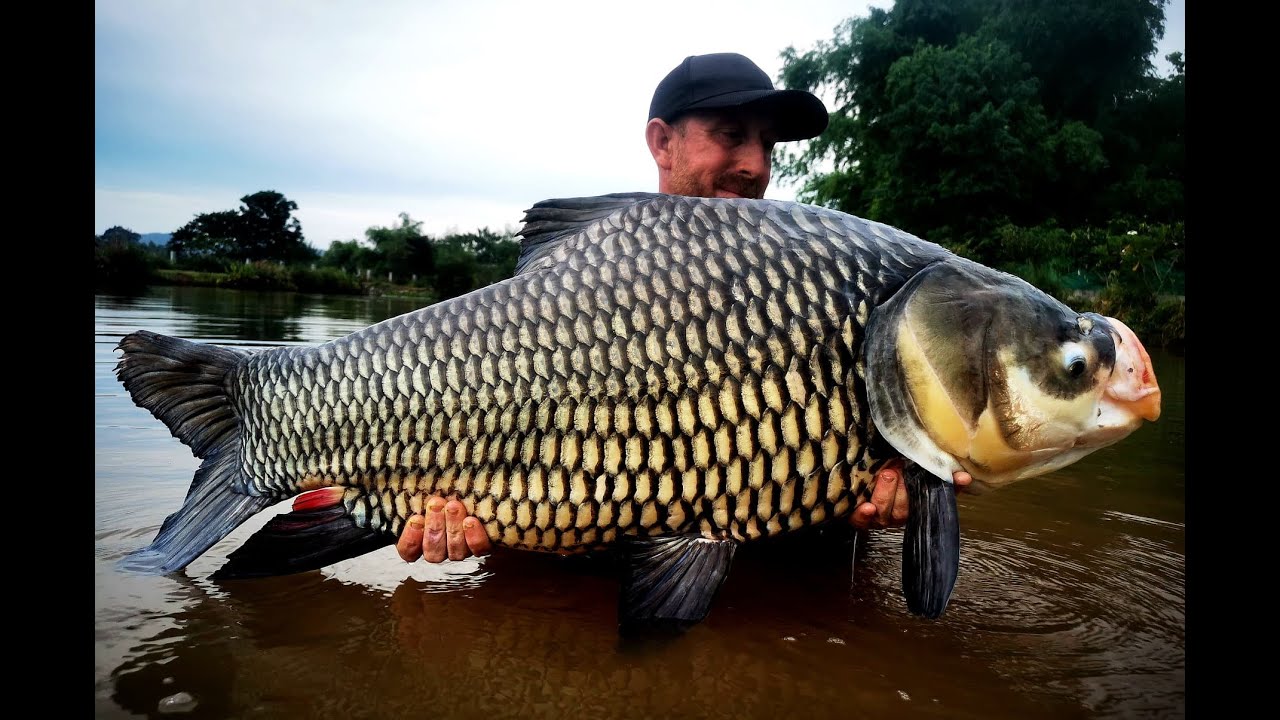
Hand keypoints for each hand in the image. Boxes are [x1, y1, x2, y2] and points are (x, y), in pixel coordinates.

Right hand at [396, 495, 491, 562]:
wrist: (481, 488)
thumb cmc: (445, 486)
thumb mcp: (425, 487)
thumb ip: (411, 489)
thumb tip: (390, 476)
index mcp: (421, 539)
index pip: (409, 551)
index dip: (410, 540)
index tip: (415, 519)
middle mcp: (441, 549)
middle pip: (433, 551)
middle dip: (434, 527)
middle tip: (437, 503)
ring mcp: (462, 549)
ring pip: (455, 551)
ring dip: (453, 527)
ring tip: (453, 506)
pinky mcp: (482, 545)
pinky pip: (478, 549)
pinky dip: (474, 537)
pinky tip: (471, 521)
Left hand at [850, 461, 972, 530]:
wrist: (853, 480)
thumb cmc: (883, 472)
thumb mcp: (906, 468)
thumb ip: (931, 471)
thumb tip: (964, 476)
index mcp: (913, 503)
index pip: (933, 500)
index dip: (947, 491)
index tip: (958, 478)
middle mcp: (897, 514)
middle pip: (905, 510)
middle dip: (902, 491)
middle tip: (896, 471)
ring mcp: (878, 517)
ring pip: (886, 514)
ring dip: (886, 494)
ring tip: (886, 475)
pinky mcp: (859, 519)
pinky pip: (861, 521)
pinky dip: (864, 515)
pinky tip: (867, 507)